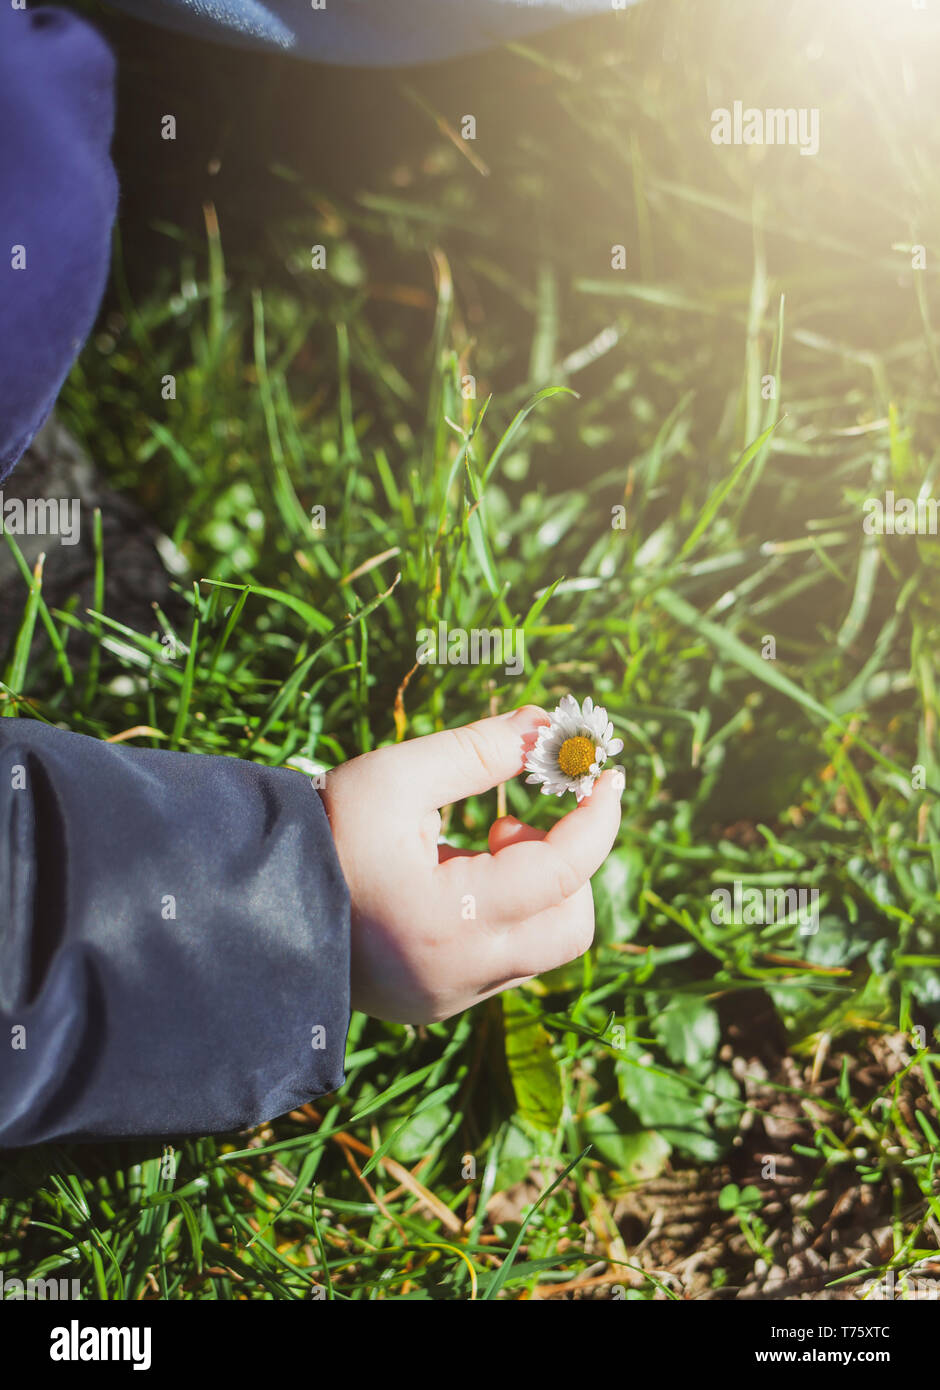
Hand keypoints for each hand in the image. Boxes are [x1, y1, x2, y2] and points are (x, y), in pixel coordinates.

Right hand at [317, 706, 623, 1022]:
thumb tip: (547, 726)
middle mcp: (458, 974)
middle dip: (564, 866)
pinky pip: (506, 962)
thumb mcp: (394, 777)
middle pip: (570, 925)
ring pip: (542, 948)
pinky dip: (504, 917)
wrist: (255, 904)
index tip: (606, 777)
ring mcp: (449, 997)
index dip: (596, 820)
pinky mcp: (438, 1004)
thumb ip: (476, 751)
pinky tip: (450, 886)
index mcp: (448, 918)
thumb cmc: (323, 833)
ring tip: (470, 852)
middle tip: (506, 826)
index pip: (562, 873)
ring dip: (533, 893)